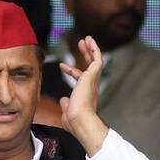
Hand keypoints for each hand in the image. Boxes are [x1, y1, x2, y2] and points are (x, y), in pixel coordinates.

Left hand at [58, 35, 109, 154]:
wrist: (79, 119)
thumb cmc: (74, 120)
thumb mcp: (67, 111)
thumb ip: (66, 104)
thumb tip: (63, 99)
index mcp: (86, 93)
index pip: (79, 78)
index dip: (71, 70)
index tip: (62, 65)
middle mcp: (91, 86)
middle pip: (90, 66)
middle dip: (86, 55)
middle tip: (81, 44)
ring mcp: (93, 80)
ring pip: (95, 61)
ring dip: (91, 49)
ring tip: (86, 39)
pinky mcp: (92, 76)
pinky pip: (97, 59)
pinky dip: (94, 49)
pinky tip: (90, 41)